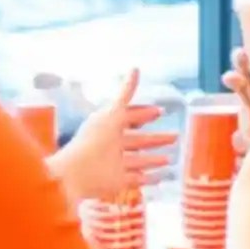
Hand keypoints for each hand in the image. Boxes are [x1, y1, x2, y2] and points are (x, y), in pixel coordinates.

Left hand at [47, 69, 177, 202]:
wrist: (75, 173)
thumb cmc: (92, 140)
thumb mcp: (112, 113)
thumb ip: (125, 92)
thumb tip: (136, 67)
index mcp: (109, 128)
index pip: (129, 118)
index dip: (143, 115)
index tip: (160, 112)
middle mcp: (113, 146)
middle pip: (138, 141)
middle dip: (156, 139)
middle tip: (175, 136)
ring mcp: (116, 165)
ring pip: (139, 161)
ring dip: (154, 159)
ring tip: (171, 158)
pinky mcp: (118, 182)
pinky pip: (137, 179)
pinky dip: (150, 178)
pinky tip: (162, 176)